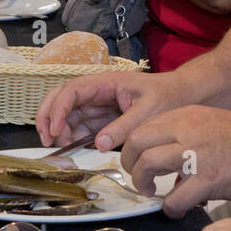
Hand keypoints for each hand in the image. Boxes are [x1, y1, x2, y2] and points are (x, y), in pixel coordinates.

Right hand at [35, 70, 184, 149]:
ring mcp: (98, 105)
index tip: (55, 129)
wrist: (183, 97)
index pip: (73, 90)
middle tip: (46, 140)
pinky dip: (72, 136)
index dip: (59, 108)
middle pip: (62, 98)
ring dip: (59, 130)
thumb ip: (124, 127)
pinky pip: (80, 126)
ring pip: (67, 114)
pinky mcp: (102, 119)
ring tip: (63, 148)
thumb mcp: (148, 112)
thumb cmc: (168, 97)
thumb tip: (98, 143)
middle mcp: (97, 92)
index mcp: (107, 82)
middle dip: (48, 116)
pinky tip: (74, 147)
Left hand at [120, 105, 230, 216]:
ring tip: (152, 194)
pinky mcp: (211, 178)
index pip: (142, 126)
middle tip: (138, 180)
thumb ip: (184, 137)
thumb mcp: (212, 126)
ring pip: (147, 165)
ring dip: (143, 184)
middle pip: (136, 142)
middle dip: (129, 165)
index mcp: (188, 115)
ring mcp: (198, 153)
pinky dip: (171, 208)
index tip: (133, 162)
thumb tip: (162, 164)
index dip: (131, 147)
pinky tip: (179, 208)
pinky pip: (174, 198)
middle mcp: (189, 129)